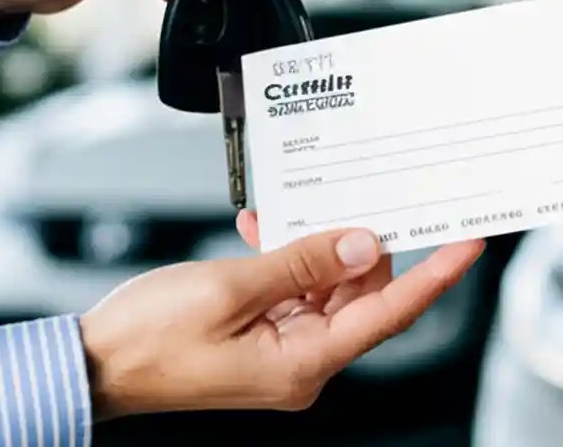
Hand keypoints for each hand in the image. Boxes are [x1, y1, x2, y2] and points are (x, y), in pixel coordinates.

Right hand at [79, 225, 484, 418]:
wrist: (94, 364)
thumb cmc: (148, 339)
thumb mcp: (230, 289)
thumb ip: (301, 263)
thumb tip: (359, 245)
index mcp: (303, 364)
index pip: (390, 312)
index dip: (435, 275)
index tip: (468, 243)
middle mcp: (302, 364)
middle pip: (361, 296)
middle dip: (360, 244)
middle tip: (367, 197)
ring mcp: (284, 354)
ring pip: (329, 289)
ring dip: (314, 248)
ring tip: (292, 215)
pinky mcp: (264, 339)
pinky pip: (296, 293)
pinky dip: (287, 261)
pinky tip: (262, 233)